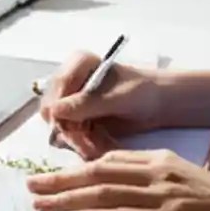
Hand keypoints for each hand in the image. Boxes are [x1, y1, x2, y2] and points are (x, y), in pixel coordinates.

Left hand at [26, 149, 209, 210]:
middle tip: (33, 184)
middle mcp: (156, 171)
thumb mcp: (185, 180)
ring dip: (65, 199)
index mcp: (161, 159)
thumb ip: (154, 182)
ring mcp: (160, 194)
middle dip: (61, 179)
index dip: (78, 167)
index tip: (56, 174)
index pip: (110, 160)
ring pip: (101, 194)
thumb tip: (120, 193)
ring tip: (40, 204)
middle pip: (96, 173)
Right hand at [39, 51, 165, 158]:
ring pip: (59, 126)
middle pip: (51, 109)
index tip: (72, 128)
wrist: (158, 104)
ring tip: (100, 146)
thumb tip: (54, 111)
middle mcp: (69, 81)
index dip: (59, 110)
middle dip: (70, 130)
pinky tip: (101, 145)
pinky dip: (84, 144)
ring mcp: (71, 102)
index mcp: (77, 64)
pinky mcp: (77, 120)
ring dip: (79, 140)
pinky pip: (70, 136)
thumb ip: (85, 104)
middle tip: (88, 144)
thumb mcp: (116, 97)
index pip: (57, 86)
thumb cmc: (141, 92)